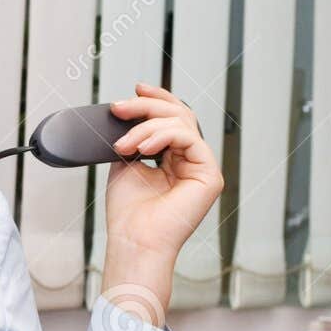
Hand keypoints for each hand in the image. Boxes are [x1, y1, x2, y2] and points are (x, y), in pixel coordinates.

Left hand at [99, 83, 224, 324]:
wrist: (133, 240)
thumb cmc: (128, 214)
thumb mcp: (125, 164)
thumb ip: (133, 139)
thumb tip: (129, 115)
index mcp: (173, 159)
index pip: (172, 119)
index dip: (156, 99)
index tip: (134, 90)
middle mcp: (191, 161)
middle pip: (179, 114)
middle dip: (147, 105)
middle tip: (120, 108)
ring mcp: (203, 167)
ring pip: (182, 122)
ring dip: (146, 126)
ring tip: (123, 144)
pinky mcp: (210, 174)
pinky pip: (188, 138)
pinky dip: (161, 136)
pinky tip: (142, 147)